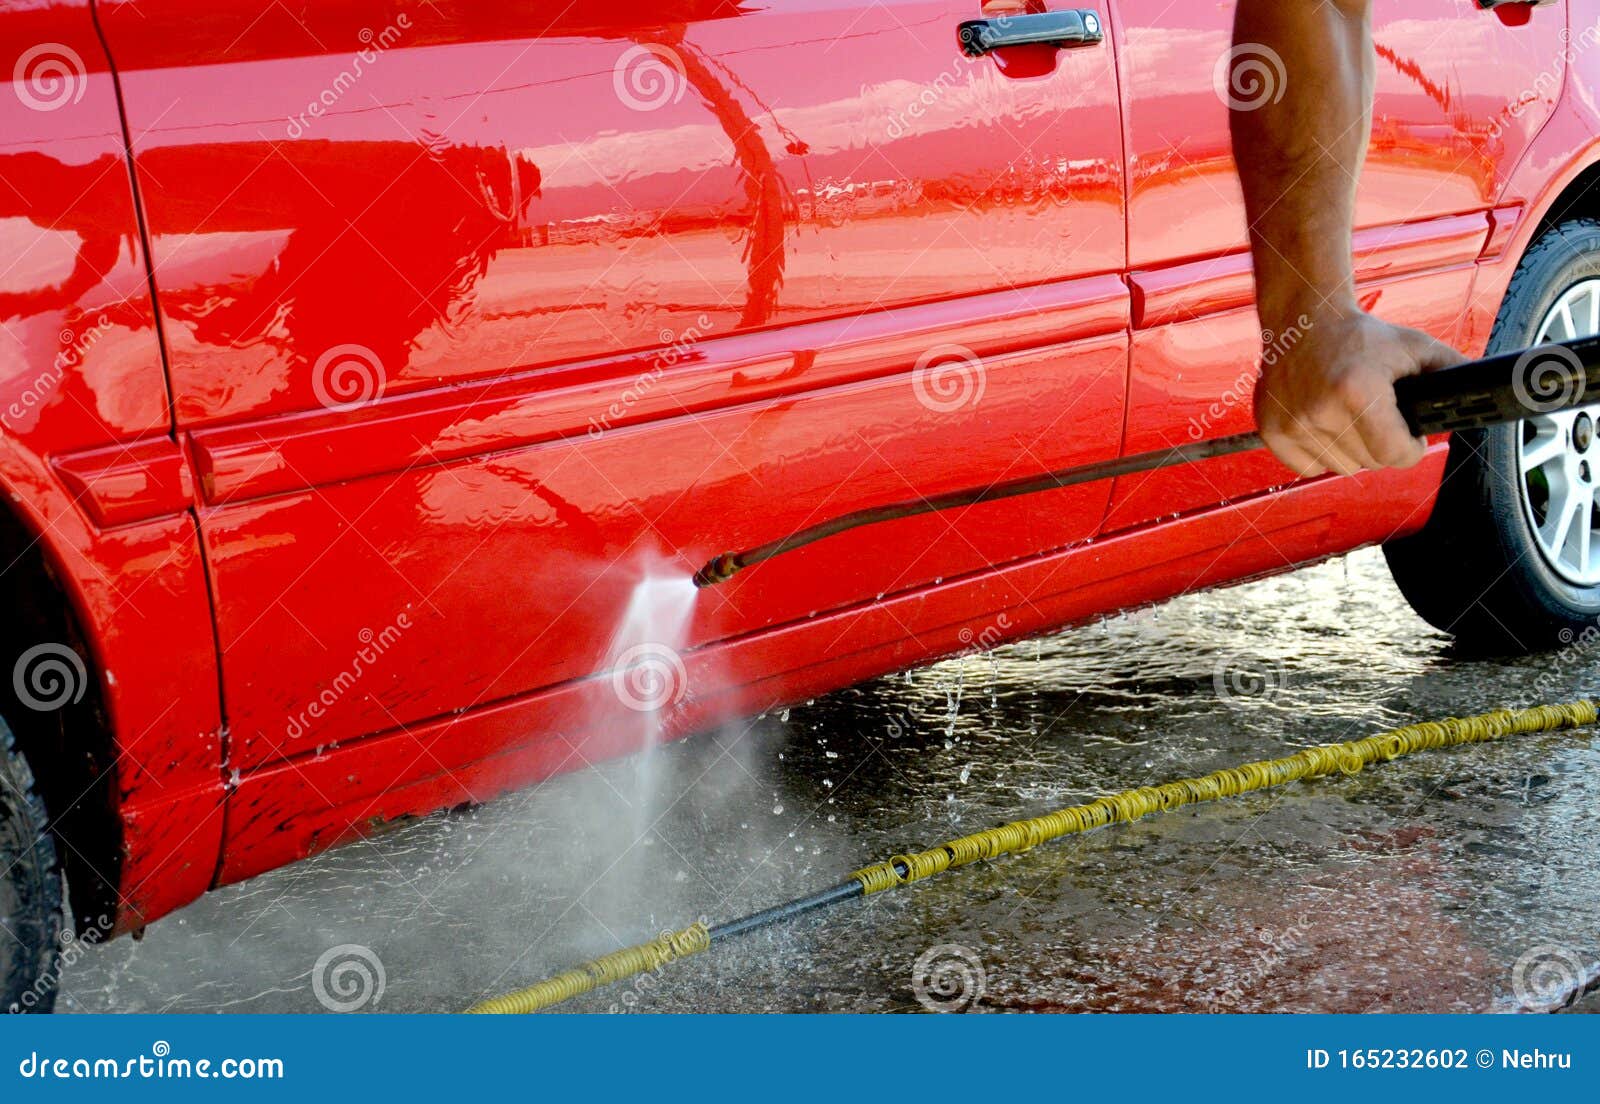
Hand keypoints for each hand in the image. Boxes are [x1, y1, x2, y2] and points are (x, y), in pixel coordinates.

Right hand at [1253, 309, 1464, 476]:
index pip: (1394, 455)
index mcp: (1357, 390)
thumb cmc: (1359, 334)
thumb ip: (1451, 371)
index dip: (1410, 448)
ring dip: (1351, 450)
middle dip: (1381, 445)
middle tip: (1378, 416)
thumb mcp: (1414, 346)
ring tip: (1349, 417)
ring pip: (1340, 467)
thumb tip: (1484, 395)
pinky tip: (1325, 425)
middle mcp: (1320, 410)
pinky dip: (1321, 453)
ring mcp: (1292, 423)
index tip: (1410, 436)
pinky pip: (1309, 467)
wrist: (1303, 319)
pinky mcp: (1272, 430)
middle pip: (1369, 463)